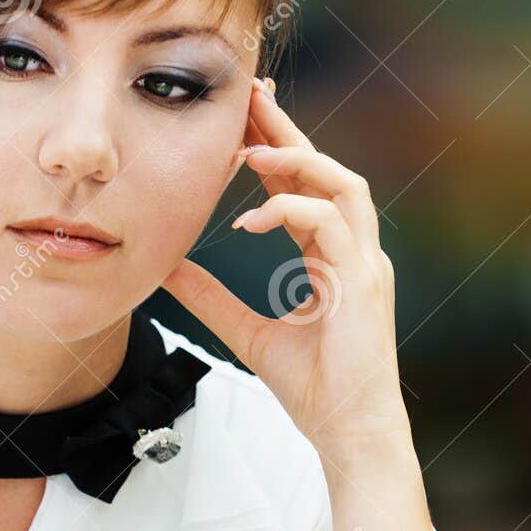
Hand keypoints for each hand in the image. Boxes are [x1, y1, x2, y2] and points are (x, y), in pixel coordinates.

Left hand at [162, 77, 413, 471]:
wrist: (349, 434)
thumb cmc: (315, 390)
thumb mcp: (247, 333)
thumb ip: (211, 297)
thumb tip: (166, 270)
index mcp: (334, 258)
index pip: (307, 186)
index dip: (277, 147)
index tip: (243, 117)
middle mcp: (355, 252)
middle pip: (328, 168)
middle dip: (288, 130)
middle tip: (249, 96)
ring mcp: (365, 264)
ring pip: (343, 184)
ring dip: (297, 159)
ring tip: (249, 151)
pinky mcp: (363, 283)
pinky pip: (330, 224)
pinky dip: (289, 211)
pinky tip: (250, 217)